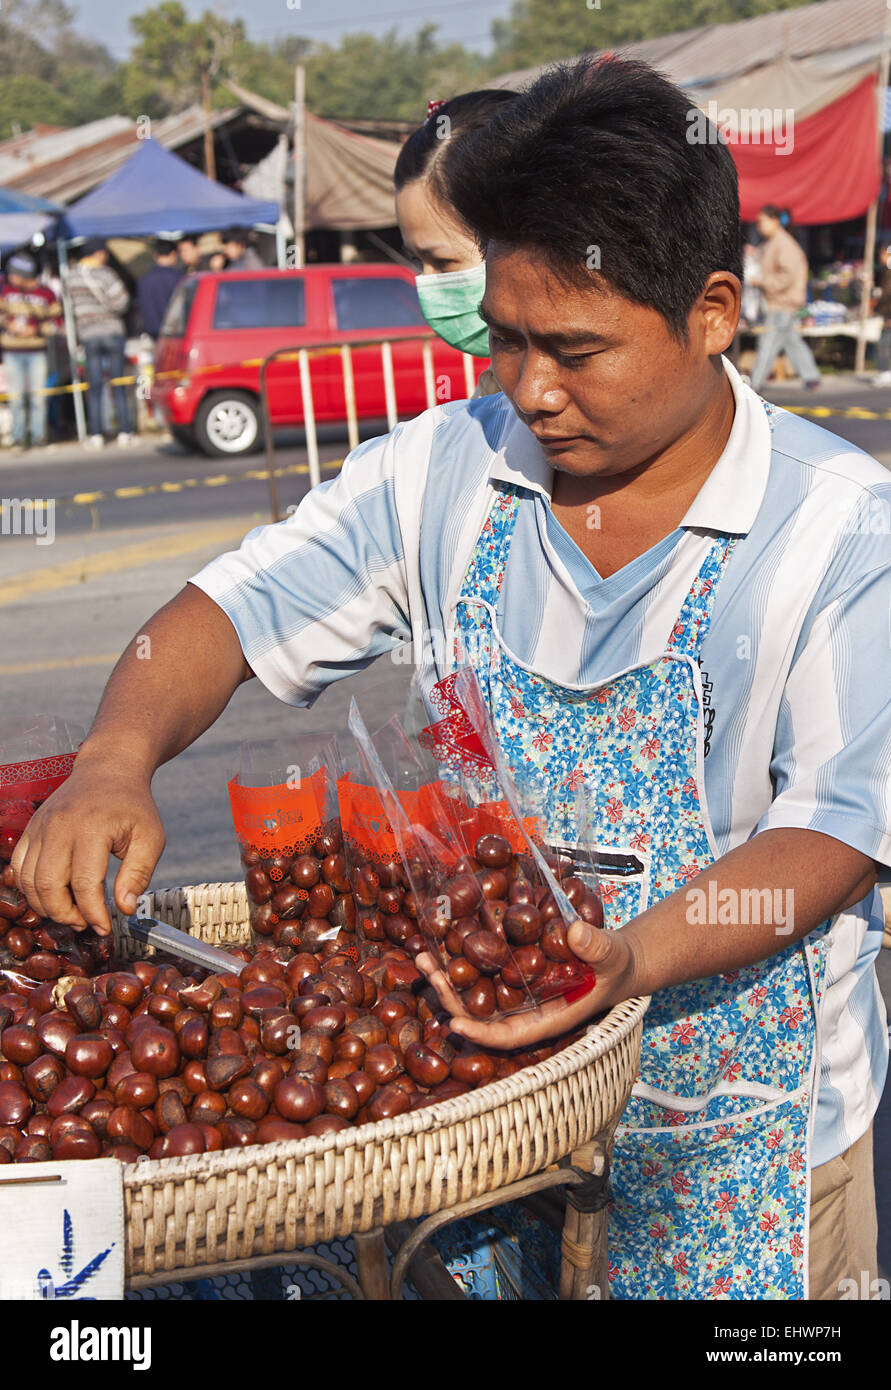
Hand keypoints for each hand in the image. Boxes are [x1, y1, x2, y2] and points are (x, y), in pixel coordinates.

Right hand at [11, 761, 165, 934]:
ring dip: (47, 906)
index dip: (93, 913)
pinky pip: (18, 868)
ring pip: (28, 881)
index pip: (85, 883)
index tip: (105, 928)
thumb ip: (138, 874)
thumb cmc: (132, 805)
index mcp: (92, 827)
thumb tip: (125, 908)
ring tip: (72, 911)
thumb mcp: (150, 837)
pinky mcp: (30, 830)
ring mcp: (40, 827)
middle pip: (49, 885)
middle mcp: (60, 827)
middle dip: (66, 914)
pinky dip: (30, 889)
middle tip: (86, 922)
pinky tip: (53, 895)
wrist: (108, 770)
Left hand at [416, 919, 639, 1049]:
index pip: (509, 1036)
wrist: (616, 957)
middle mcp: (525, 1010)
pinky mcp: (513, 971)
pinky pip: (484, 969)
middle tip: (429, 973)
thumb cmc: (616, 965)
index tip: (455, 1024)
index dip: (481, 1033)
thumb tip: (573, 932)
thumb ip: (596, 947)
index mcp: (547, 1019)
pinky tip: (441, 941)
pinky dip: (463, 958)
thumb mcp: (612, 956)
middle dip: (451, 998)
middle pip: (480, 1014)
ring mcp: (516, 992)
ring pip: (475, 992)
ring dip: (448, 978)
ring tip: (423, 956)